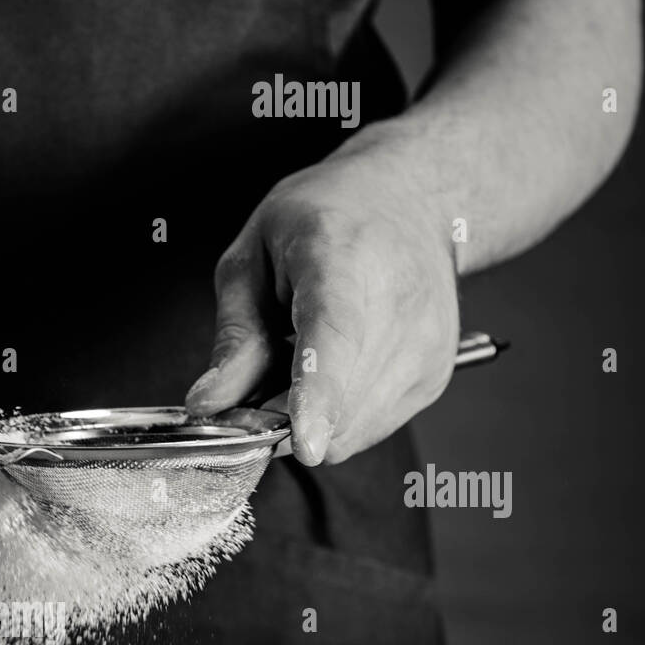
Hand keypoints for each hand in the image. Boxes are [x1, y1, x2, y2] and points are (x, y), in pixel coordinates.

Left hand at [184, 149, 459, 464]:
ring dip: (311, 418)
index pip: (336, 336)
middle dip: (282, 415)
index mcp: (343, 258)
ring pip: (350, 430)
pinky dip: (338, 417)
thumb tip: (210, 404)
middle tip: (265, 374)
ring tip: (306, 359)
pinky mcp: (434, 376)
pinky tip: (338, 370)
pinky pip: (367, 431)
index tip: (307, 443)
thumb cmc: (326, 220)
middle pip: (337, 401)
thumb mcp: (252, 257)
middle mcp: (400, 302)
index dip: (318, 395)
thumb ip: (234, 337)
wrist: (410, 200)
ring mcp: (426, 344)